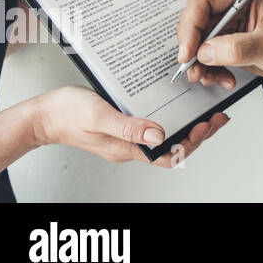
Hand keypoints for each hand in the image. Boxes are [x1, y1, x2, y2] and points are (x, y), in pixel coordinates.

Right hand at [32, 85, 228, 167]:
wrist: (44, 114)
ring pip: (166, 138)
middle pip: (172, 148)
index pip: (168, 155)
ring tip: (208, 113)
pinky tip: (181, 107)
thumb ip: (129, 128)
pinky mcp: (125, 126)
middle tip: (218, 117)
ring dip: (188, 127)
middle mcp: (130, 146)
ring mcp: (127, 137)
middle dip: (198, 134)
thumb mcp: (100, 116)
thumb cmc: (67, 114)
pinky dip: (172, 118)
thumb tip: (159, 136)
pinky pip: (154, 127)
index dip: (192, 142)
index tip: (208, 124)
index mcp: (127, 148)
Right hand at [176, 0, 262, 87]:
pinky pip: (205, 51)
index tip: (188, 53)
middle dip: (192, 49)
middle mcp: (230, 0)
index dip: (190, 27)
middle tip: (196, 71)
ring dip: (200, 63)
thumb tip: (207, 52)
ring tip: (212, 78)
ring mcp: (226, 17)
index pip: (203, 1)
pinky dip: (209, 67)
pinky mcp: (223, 34)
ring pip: (196, 39)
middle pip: (194, 21)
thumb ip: (239, 48)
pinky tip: (223, 77)